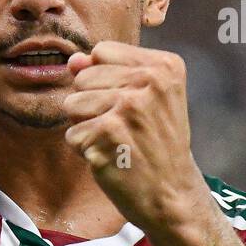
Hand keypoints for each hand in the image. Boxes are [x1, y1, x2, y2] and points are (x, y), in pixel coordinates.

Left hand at [62, 40, 211, 236]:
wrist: (173, 195)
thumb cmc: (156, 145)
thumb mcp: (147, 99)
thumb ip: (109, 72)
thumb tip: (73, 59)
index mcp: (164, 65)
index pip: (101, 51)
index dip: (104, 80)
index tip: (131, 104)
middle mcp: (149, 81)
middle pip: (82, 77)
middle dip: (92, 104)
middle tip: (124, 128)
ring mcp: (128, 107)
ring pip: (71, 104)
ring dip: (86, 127)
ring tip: (116, 141)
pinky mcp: (107, 134)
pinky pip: (72, 134)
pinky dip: (85, 151)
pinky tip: (112, 158)